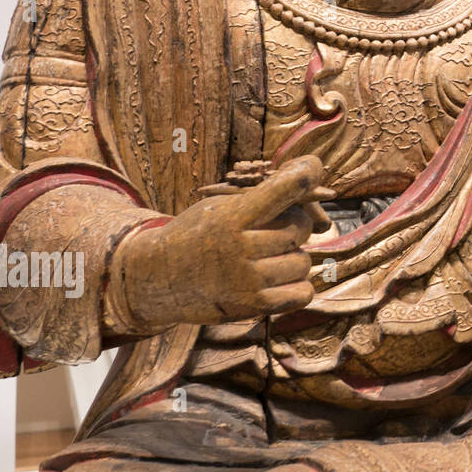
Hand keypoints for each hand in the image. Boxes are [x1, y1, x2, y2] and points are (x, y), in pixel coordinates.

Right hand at [112, 156, 328, 329]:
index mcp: (231, 217)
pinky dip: (297, 284)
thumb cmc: (197, 234)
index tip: (313, 165)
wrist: (159, 277)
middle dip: (295, 225)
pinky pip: (302, 293)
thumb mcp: (219, 207)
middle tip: (274, 229)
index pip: (280, 190)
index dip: (303, 175)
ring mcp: (246, 280)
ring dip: (293, 257)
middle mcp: (239, 248)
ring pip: (303, 262)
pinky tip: (279, 277)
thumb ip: (260, 199)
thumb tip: (309, 186)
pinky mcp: (253, 306)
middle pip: (300, 228)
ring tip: (269, 256)